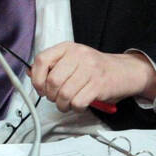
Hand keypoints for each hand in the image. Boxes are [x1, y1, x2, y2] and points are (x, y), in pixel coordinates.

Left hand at [30, 42, 155, 111]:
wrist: (124, 71)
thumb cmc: (94, 68)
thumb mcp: (72, 60)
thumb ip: (52, 66)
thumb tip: (31, 75)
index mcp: (67, 48)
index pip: (42, 60)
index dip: (37, 78)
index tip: (40, 88)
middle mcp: (79, 55)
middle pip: (53, 81)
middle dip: (50, 95)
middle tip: (56, 98)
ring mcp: (90, 69)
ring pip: (64, 94)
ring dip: (62, 105)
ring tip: (66, 103)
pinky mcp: (99, 85)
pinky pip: (78, 102)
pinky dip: (75, 108)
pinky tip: (78, 104)